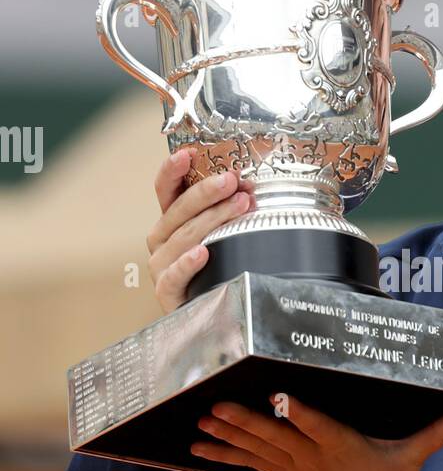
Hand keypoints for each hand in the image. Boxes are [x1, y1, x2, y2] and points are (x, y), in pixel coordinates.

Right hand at [146, 148, 254, 312]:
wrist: (209, 317)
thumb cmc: (217, 270)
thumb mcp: (224, 236)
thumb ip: (231, 213)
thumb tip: (253, 189)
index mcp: (172, 221)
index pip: (166, 190)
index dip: (173, 170)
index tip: (188, 154)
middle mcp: (162, 239)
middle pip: (178, 210)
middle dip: (206, 192)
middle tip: (232, 180)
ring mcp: (161, 266)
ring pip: (182, 238)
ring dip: (211, 220)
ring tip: (238, 207)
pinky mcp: (166, 292)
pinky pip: (173, 275)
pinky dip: (187, 263)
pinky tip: (203, 253)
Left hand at [191, 395, 442, 470]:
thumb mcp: (414, 458)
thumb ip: (440, 431)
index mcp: (343, 446)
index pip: (317, 425)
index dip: (296, 411)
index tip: (275, 395)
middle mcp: (315, 460)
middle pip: (275, 437)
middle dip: (243, 422)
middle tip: (214, 407)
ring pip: (258, 452)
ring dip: (227, 438)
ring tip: (199, 425)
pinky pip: (254, 466)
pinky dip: (228, 457)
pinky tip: (203, 448)